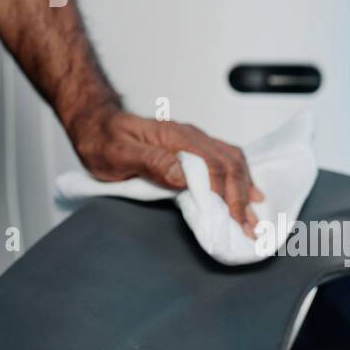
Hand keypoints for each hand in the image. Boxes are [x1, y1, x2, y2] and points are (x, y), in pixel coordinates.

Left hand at [67, 103, 264, 236]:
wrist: (94, 123)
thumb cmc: (102, 139)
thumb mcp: (118, 154)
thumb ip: (151, 162)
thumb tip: (183, 176)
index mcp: (174, 137)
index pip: (212, 166)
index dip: (226, 195)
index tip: (234, 220)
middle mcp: (189, 136)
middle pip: (229, 164)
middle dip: (242, 198)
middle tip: (250, 227)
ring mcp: (192, 141)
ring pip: (231, 161)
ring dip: (245, 189)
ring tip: (255, 215)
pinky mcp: (190, 149)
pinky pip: (224, 160)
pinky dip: (240, 179)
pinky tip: (249, 192)